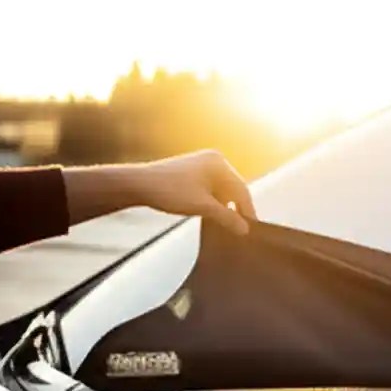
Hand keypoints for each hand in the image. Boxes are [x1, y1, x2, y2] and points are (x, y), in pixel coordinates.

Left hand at [62, 150, 255, 234]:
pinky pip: (211, 188)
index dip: (248, 211)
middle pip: (233, 189)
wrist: (137, 184)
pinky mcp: (192, 171)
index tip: (252, 229)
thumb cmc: (169, 191)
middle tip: (241, 230)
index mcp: (219, 163)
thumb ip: (227, 218)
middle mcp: (214, 160)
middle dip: (236, 209)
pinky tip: (212, 215)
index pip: (242, 190)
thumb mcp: (203, 207)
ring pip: (221, 190)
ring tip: (226, 226)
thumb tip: (245, 230)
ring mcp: (202, 164)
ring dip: (224, 207)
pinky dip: (213, 202)